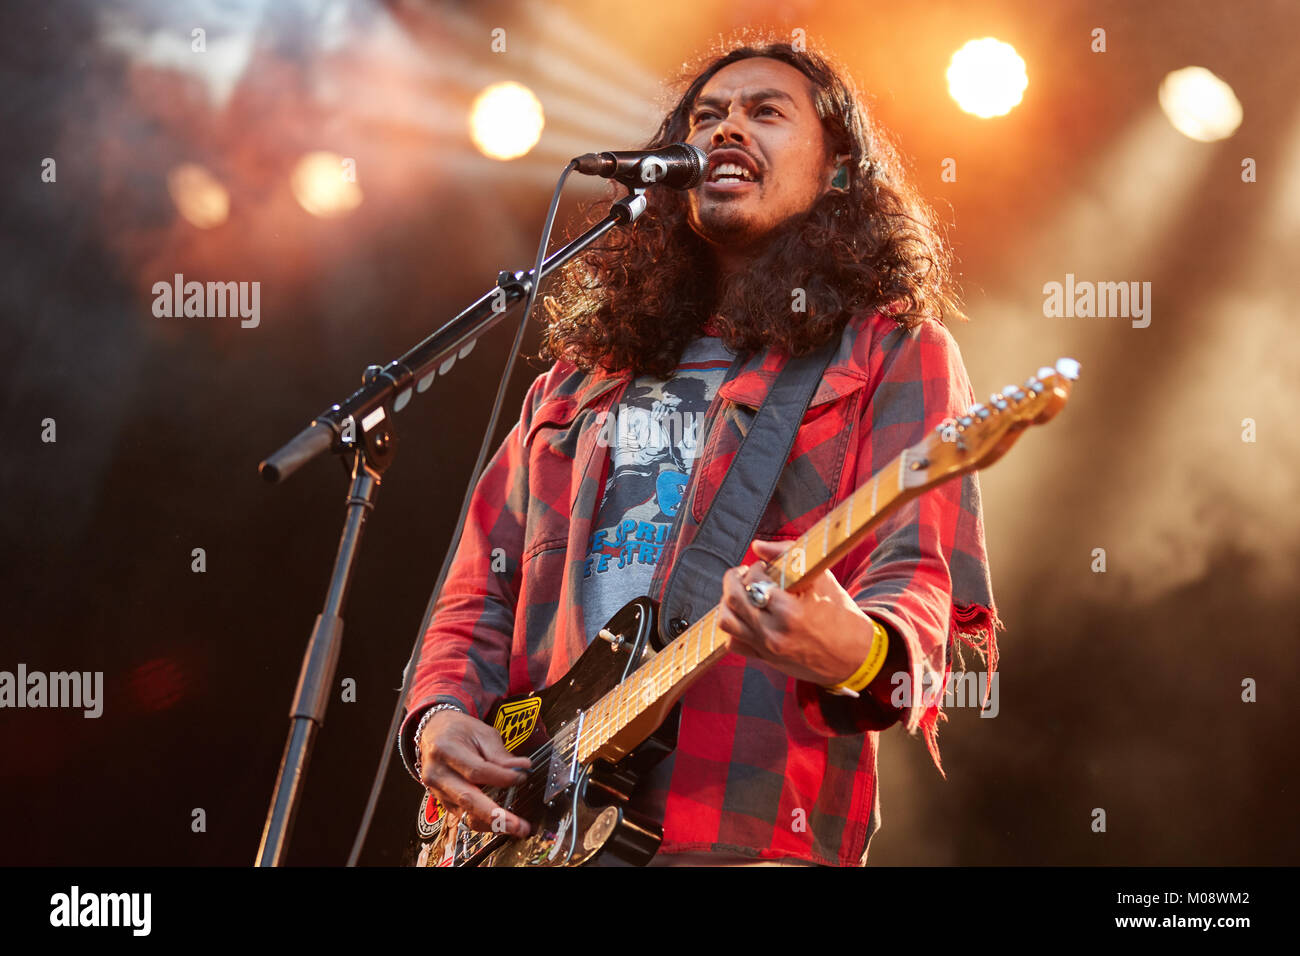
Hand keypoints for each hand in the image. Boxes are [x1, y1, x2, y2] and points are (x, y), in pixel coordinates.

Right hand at [418, 709, 532, 836]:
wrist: (434, 733)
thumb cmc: (459, 731)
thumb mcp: (482, 732)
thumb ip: (500, 754)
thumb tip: (521, 769)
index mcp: (446, 750)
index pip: (476, 770)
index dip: (501, 777)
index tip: (522, 777)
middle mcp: (438, 774)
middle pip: (468, 799)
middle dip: (496, 815)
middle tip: (518, 825)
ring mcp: (438, 791)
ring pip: (466, 813)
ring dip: (493, 824)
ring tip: (516, 827)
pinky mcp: (443, 802)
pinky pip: (464, 817)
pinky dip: (485, 822)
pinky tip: (502, 824)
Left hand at [718, 538, 874, 686]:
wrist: (856, 656)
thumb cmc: (841, 615)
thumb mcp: (822, 580)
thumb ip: (787, 556)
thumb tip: (757, 546)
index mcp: (790, 613)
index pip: (755, 581)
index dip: (756, 568)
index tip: (765, 567)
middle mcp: (774, 634)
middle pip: (733, 600)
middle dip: (734, 579)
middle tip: (745, 573)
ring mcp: (767, 649)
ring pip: (726, 622)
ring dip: (729, 602)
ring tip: (743, 592)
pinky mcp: (765, 659)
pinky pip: (733, 643)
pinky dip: (734, 627)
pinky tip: (747, 615)